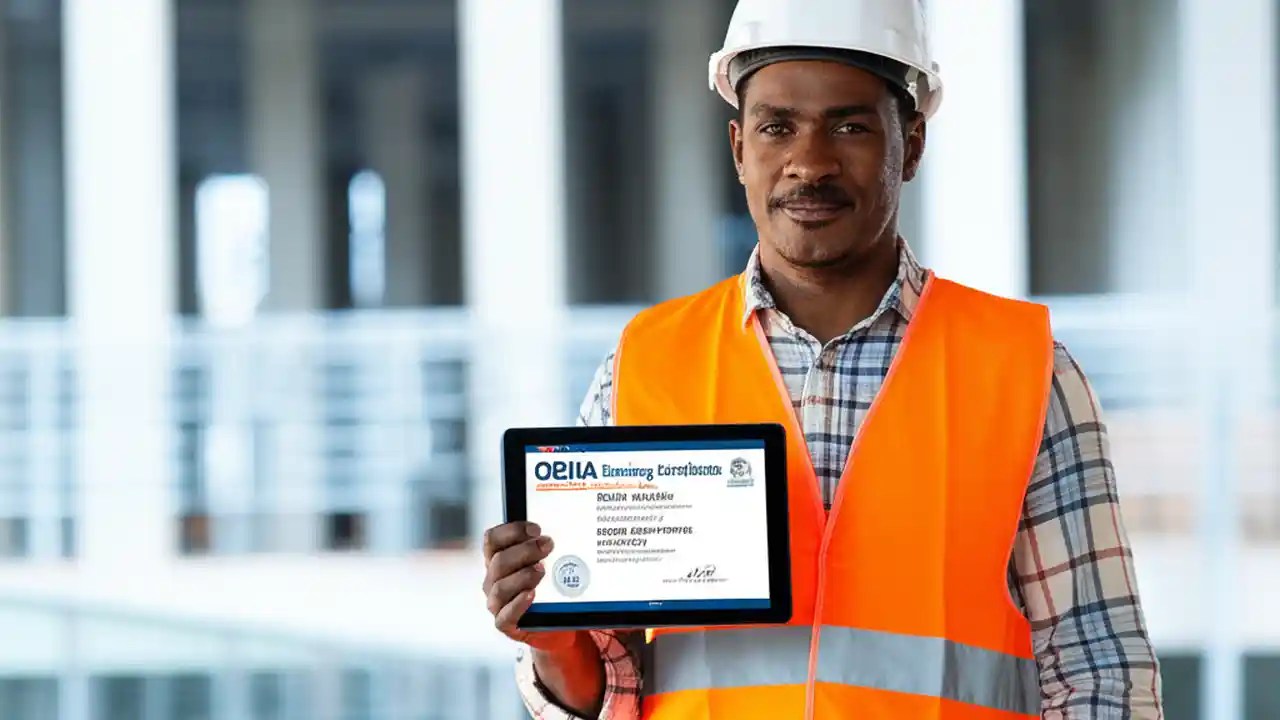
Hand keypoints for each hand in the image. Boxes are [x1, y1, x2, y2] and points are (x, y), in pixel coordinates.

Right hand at [482, 521, 578, 651]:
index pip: (493, 539)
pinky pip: (505, 615)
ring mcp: (496, 602)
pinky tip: (531, 594)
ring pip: (500, 587)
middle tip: (547, 546)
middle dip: (525, 550)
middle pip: (499, 561)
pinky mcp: (505, 623)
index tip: (536, 529)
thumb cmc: (543, 586)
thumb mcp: (541, 562)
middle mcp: (493, 579)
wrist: (549, 620)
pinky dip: (518, 604)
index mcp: (496, 559)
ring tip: (541, 570)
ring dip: (522, 576)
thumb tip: (553, 535)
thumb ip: (542, 548)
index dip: (513, 531)